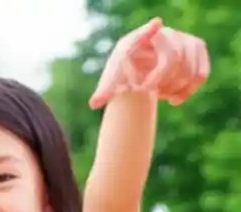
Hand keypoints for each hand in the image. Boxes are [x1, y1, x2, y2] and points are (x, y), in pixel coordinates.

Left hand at [90, 18, 209, 108]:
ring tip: (159, 96)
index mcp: (138, 39)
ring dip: (175, 88)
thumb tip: (94, 104)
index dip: (151, 30)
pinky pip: (200, 72)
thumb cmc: (124, 73)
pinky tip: (174, 101)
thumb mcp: (112, 81)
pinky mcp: (196, 48)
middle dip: (163, 80)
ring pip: (189, 67)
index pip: (146, 33)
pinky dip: (189, 89)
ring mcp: (182, 39)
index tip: (156, 24)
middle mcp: (164, 34)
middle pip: (172, 57)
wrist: (142, 67)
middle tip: (151, 92)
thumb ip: (104, 91)